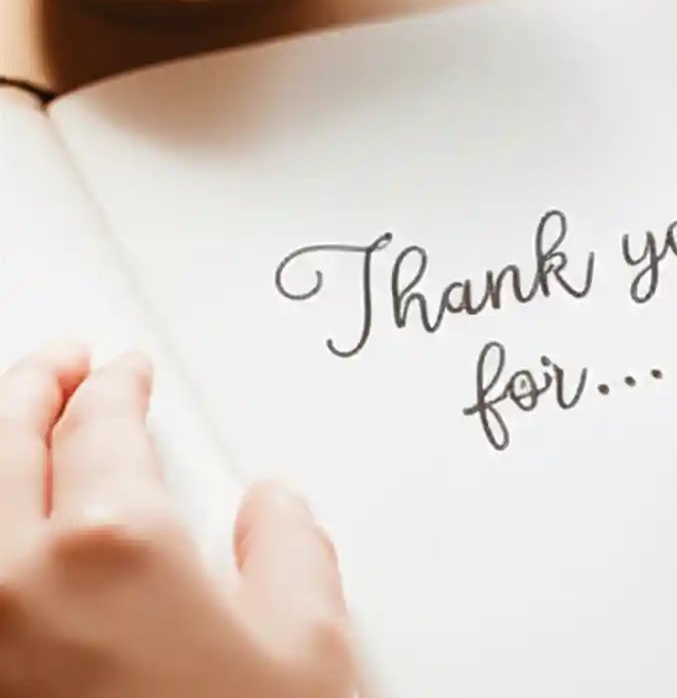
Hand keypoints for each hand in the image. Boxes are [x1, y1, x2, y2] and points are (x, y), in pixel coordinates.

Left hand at [0, 343, 356, 697]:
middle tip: (59, 366)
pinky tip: (17, 525)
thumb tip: (276, 513)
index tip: (125, 373)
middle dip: (33, 389)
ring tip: (22, 427)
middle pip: (5, 444)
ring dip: (1, 446)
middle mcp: (20, 584)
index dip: (114, 386)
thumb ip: (294, 555)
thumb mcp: (308, 648)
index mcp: (113, 546)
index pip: (99, 427)